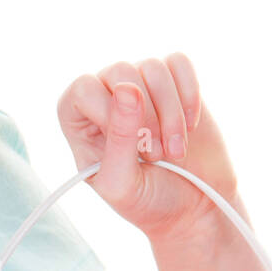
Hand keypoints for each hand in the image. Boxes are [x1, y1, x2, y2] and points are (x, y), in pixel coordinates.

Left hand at [57, 53, 239, 244]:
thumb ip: (119, 138)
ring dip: (171, 112)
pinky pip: (179, 63)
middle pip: (120, 71)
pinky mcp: (173, 84)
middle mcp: (104, 95)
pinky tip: (190, 126)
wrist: (193, 207)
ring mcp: (140, 86)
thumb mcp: (123, 182)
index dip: (112, 114)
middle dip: (147, 117)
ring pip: (153, 67)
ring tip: (175, 150)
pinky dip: (190, 95)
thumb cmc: (147, 200)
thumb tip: (127, 89)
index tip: (135, 149)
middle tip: (157, 155)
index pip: (84, 88)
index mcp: (78, 119)